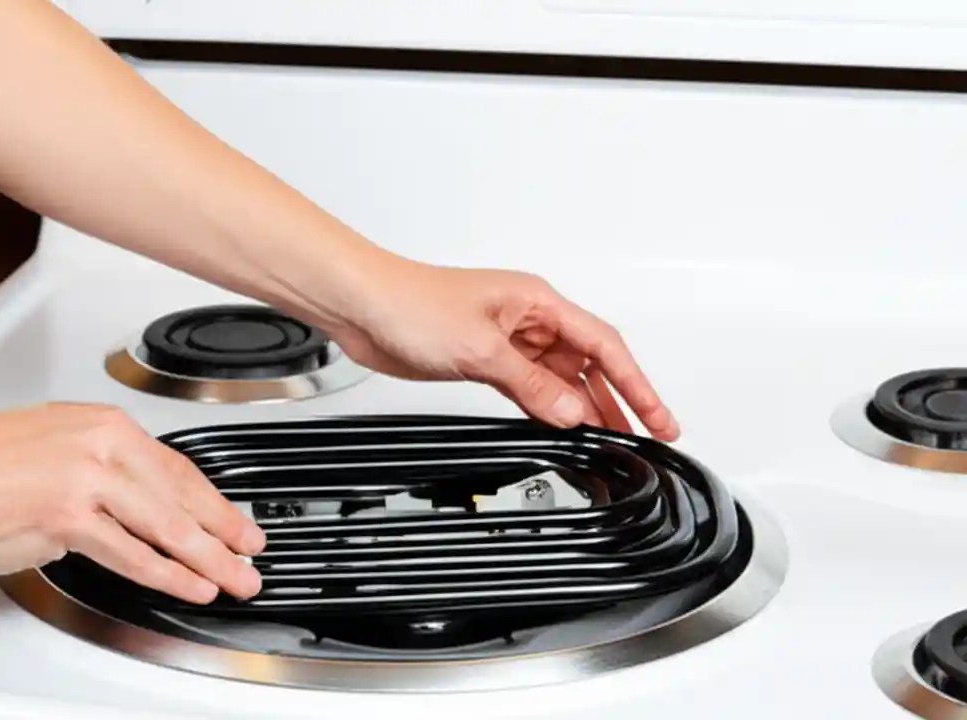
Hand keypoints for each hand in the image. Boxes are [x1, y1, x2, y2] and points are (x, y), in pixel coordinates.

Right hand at [0, 403, 264, 603]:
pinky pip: (131, 552)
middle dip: (225, 528)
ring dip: (209, 558)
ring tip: (235, 579)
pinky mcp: (66, 514)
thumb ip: (89, 471)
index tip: (232, 516)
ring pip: (167, 524)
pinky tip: (190, 585)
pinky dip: (168, 574)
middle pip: (182, 492)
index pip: (174, 463)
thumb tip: (118, 503)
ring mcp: (85, 477)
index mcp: (96, 423)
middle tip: (252, 550)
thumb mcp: (42, 448)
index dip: (211, 497)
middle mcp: (98, 442)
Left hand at [327, 259, 678, 440]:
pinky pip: (530, 386)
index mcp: (538, 302)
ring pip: (560, 378)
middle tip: (647, 434)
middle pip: (588, 363)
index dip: (637, 383)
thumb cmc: (411, 303)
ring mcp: (506, 340)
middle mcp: (528, 319)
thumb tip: (572, 413)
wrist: (361, 305)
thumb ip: (531, 385)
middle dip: (619, 399)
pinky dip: (547, 408)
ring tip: (612, 439)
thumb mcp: (481, 349)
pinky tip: (562, 428)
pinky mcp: (482, 359)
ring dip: (583, 408)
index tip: (659, 416)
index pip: (604, 345)